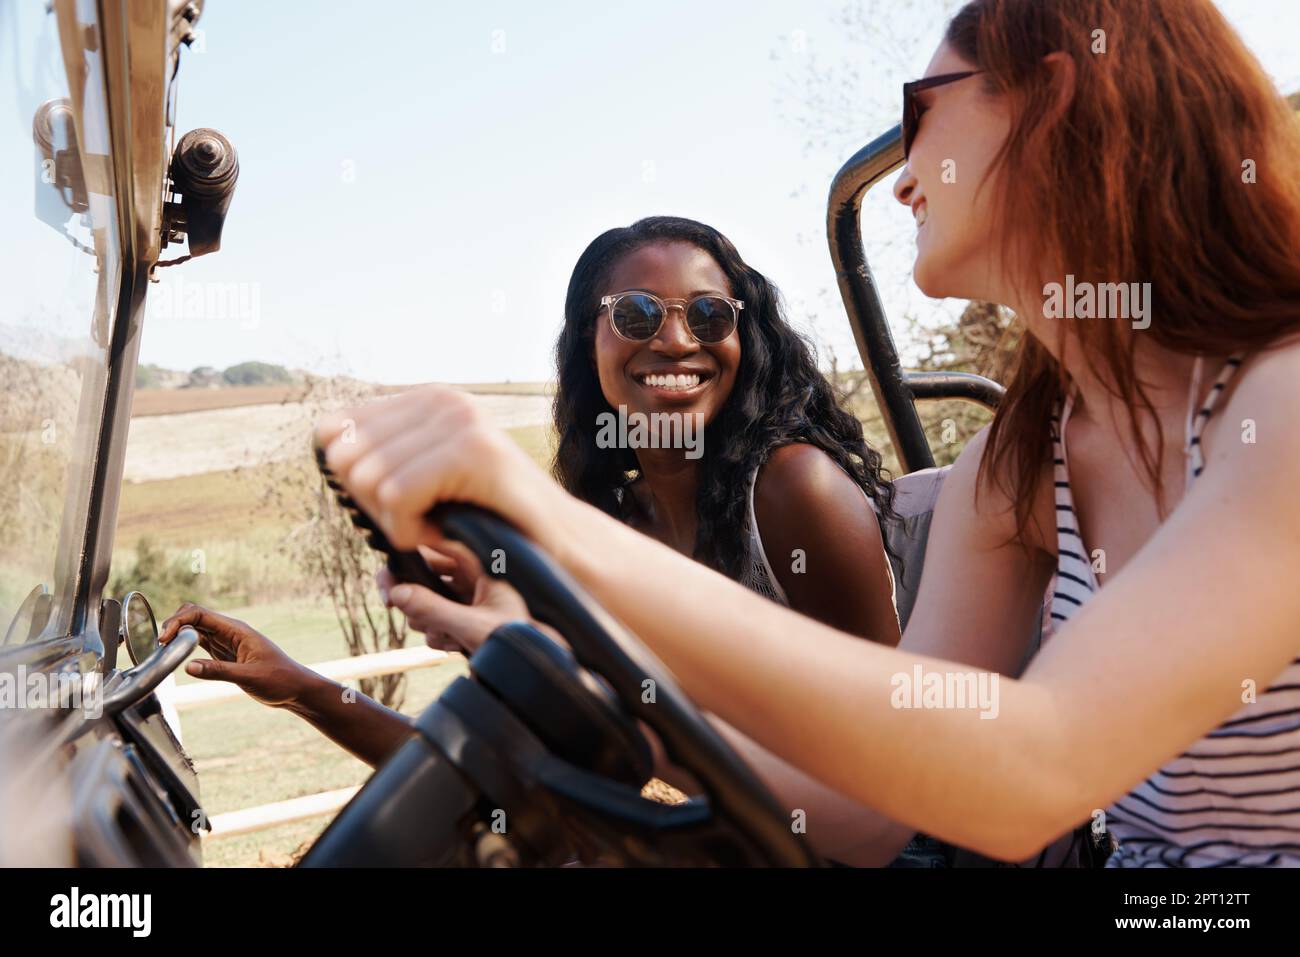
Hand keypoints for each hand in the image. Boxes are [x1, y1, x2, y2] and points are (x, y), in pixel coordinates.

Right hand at [159, 603, 314, 708]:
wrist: (295, 689)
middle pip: (194, 617)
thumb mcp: (249, 677)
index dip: (178, 622)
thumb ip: (219, 671)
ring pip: (196, 630)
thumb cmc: (280, 680)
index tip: (164, 640)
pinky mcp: (224, 654)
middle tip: (160, 645)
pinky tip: (178, 656)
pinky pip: (201, 644)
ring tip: (163, 651)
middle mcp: (230, 632)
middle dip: (174, 625)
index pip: (200, 614)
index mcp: (236, 630)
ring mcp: (226, 642)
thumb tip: (188, 667)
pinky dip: (186, 646)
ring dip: (178, 636)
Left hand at [313, 386, 568, 557]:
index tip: (396, 503)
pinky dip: (411, 531)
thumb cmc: (489, 520)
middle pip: (344, 456)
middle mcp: (442, 399)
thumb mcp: (430, 480)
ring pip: (367, 479)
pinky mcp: (471, 451)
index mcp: (428, 399)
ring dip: (396, 522)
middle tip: (421, 520)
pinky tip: (444, 533)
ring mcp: (459, 421)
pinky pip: (395, 497)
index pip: (333, 428)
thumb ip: (384, 457)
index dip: (351, 479)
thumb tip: (322, 443)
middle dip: (372, 505)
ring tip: (439, 524)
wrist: (558, 545)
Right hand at [377, 543, 528, 655]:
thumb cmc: (516, 643)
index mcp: (482, 568)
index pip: (438, 548)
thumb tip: (397, 593)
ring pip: (424, 604)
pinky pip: (433, 625)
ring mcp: (465, 602)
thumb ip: (434, 609)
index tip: (392, 581)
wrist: (529, 672)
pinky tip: (457, 646)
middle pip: (423, 578)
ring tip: (452, 638)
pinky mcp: (461, 622)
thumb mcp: (472, 626)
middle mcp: (472, 581)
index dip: (410, 559)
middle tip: (408, 613)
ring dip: (429, 625)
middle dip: (416, 602)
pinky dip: (438, 638)